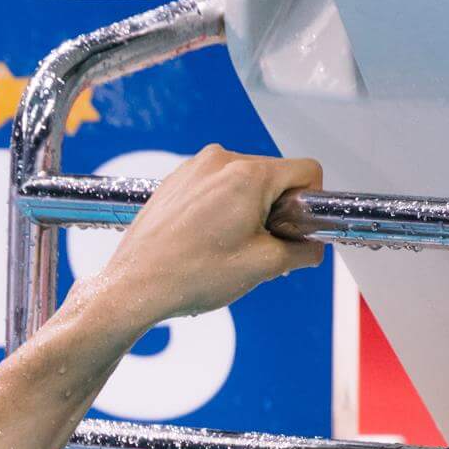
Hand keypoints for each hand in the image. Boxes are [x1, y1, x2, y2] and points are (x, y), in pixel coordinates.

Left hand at [96, 145, 325, 327]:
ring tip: (226, 246)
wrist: (134, 287)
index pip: (306, 171)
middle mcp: (219, 161)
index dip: (310, 202)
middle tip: (258, 245)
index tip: (296, 228)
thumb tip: (313, 246)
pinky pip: (213, 187)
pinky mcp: (174, 181)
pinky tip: (205, 240)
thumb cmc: (190, 276)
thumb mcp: (264, 266)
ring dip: (246, 210)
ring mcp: (192, 169)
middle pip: (273, 176)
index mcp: (247, 174)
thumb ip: (304, 250)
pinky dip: (219, 209)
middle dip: (276, 209)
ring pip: (242, 182)